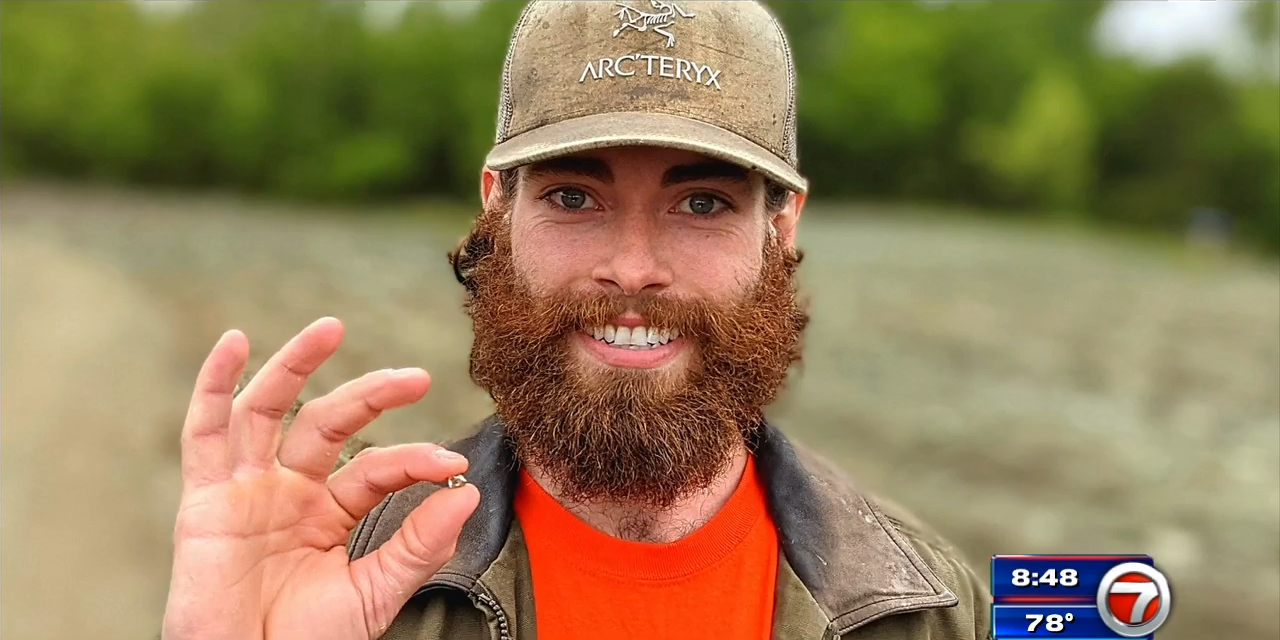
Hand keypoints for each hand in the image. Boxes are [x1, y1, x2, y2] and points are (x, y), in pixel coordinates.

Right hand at [161, 318, 479, 639]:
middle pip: (328, 423)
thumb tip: (467, 492)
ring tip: (331, 327)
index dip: (413, 459)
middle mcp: (288, 491)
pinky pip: (204, 434)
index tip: (452, 463)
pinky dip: (214, 385)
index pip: (376, 466)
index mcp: (329, 513)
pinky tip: (234, 343)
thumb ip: (419, 545)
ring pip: (268, 410)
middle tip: (418, 376)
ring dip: (296, 364)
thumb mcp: (374, 594)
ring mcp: (246, 491)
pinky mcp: (205, 502)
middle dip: (371, 395)